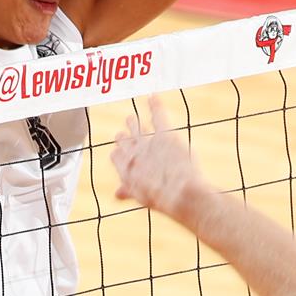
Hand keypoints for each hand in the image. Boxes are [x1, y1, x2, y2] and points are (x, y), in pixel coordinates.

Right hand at [113, 96, 207, 217]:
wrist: (179, 194)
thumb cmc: (162, 199)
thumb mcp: (141, 197)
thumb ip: (129, 191)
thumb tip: (118, 194)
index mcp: (127, 171)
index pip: (116, 157)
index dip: (118, 153)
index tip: (119, 151)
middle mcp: (134, 154)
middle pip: (124, 140)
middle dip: (124, 137)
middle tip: (124, 134)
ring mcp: (148, 143)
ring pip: (137, 127)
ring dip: (133, 122)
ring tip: (131, 118)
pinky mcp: (165, 135)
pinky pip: (158, 115)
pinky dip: (155, 104)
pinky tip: (152, 96)